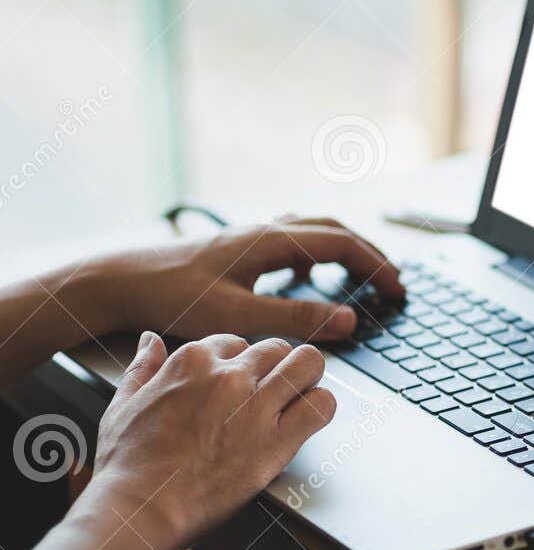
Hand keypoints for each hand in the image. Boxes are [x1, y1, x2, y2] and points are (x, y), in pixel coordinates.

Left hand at [82, 217, 403, 342]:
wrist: (118, 280)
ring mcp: (250, 236)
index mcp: (272, 241)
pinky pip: (292, 238)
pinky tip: (307, 271)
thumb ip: (295, 318)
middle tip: (392, 282)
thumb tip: (348, 319)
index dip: (377, 267)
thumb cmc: (170, 297)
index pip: (343, 244)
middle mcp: (264, 231)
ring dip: (345, 248)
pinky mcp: (236, 247)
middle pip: (334, 231)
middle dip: (369, 254)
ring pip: (314, 230)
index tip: (398, 291)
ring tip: (363, 271)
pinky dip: (316, 250)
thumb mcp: (237, 315)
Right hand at [82, 330, 335, 549]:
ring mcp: (256, 407)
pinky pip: (321, 406)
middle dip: (278, 367)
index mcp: (192, 362)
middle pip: (277, 348)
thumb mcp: (123, 404)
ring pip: (307, 365)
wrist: (142, 507)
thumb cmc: (129, 464)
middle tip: (275, 391)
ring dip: (307, 378)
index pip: (236, 342)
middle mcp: (229, 377)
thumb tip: (150, 340)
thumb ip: (143, 367)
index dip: (242, 363)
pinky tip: (309, 419)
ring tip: (300, 396)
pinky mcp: (278, 441)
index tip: (241, 382)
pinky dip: (322, 408)